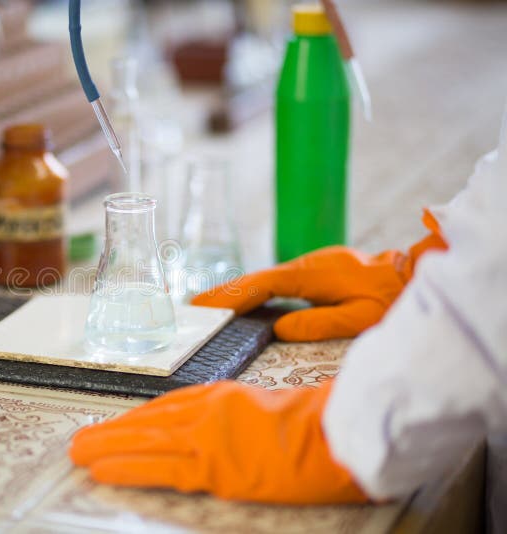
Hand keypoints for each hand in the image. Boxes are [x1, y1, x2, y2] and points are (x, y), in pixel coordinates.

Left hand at [70, 381, 366, 503]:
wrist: (337, 431)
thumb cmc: (316, 421)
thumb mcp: (270, 406)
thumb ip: (238, 415)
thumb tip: (225, 435)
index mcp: (222, 396)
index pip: (168, 406)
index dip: (138, 418)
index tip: (117, 425)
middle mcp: (207, 412)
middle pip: (148, 420)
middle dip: (112, 430)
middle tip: (82, 438)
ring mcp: (208, 439)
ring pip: (145, 440)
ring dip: (107, 446)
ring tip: (79, 453)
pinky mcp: (214, 468)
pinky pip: (160, 468)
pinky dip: (127, 468)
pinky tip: (102, 471)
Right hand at [192, 211, 446, 340]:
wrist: (411, 276)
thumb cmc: (390, 300)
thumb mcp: (361, 318)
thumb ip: (320, 323)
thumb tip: (279, 329)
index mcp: (313, 275)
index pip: (262, 285)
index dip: (232, 296)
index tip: (205, 307)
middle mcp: (306, 266)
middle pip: (256, 279)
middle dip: (224, 293)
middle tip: (192, 309)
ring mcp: (309, 267)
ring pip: (264, 279)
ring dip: (237, 292)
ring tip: (208, 309)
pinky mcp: (313, 272)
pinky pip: (275, 283)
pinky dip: (253, 292)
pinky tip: (242, 304)